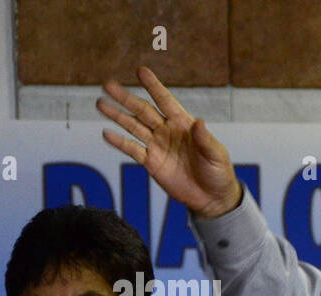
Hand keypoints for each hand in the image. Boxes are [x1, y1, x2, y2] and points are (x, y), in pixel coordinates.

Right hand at [98, 67, 242, 218]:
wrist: (212, 199)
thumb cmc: (219, 174)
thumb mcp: (216, 155)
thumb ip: (206, 140)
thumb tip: (200, 122)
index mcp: (184, 124)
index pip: (166, 101)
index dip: (154, 86)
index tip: (141, 71)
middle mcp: (167, 131)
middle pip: (143, 110)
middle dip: (126, 98)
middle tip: (108, 85)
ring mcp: (158, 146)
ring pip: (134, 126)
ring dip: (117, 115)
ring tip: (101, 103)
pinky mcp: (151, 162)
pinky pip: (133, 150)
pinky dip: (119, 142)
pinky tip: (107, 133)